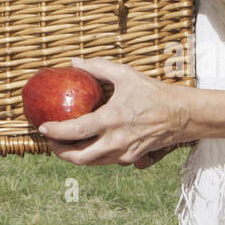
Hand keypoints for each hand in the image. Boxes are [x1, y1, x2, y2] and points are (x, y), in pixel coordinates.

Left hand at [38, 57, 186, 166]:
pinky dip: (92, 156)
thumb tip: (74, 61)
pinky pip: (105, 160)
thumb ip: (98, 67)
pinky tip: (86, 145)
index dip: (56, 132)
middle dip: (60, 152)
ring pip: (92, 162)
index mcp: (111, 120)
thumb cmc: (153, 92)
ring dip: (75, 156)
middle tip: (50, 142)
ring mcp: (124, 153)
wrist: (182, 114)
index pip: (75, 132)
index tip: (43, 127)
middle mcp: (116, 141)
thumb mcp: (125, 74)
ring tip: (64, 145)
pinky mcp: (132, 158)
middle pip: (79, 157)